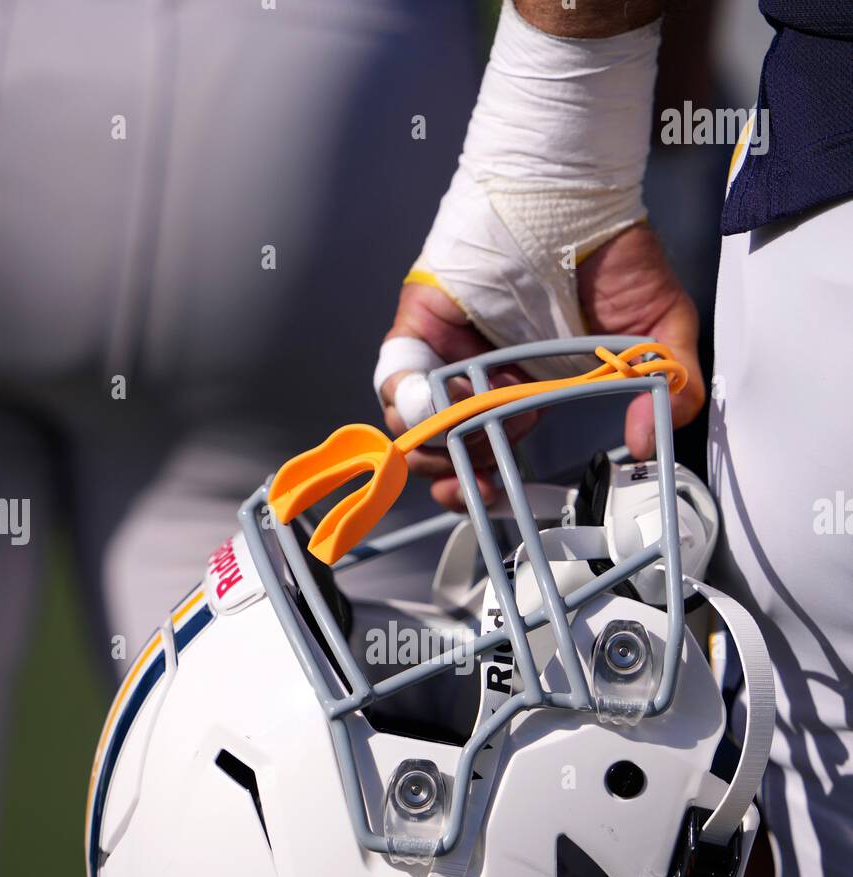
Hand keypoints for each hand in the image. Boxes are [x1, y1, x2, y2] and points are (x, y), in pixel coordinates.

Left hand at [379, 222, 704, 510]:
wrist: (584, 193)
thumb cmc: (616, 254)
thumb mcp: (661, 334)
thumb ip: (669, 391)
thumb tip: (648, 442)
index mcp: (526, 385)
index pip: (489, 448)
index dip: (482, 479)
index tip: (490, 496)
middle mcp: (481, 372)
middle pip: (443, 443)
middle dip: (451, 473)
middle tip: (472, 481)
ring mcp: (449, 348)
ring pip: (413, 418)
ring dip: (433, 439)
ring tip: (464, 431)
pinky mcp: (422, 321)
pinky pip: (395, 371)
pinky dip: (410, 398)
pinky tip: (442, 399)